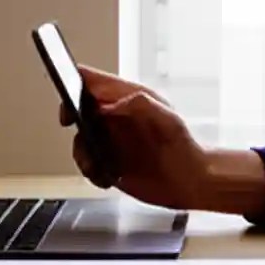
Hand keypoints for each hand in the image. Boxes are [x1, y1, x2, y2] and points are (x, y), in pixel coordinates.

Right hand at [61, 65, 207, 209]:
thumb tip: (108, 106)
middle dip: (75, 127)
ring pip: (81, 141)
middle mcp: (117, 117)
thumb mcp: (168, 120)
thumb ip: (140, 105)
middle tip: (84, 142)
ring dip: (83, 155)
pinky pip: (90, 164)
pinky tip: (108, 178)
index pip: (92, 82)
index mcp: (128, 98)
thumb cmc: (187, 148)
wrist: (194, 182)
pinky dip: (92, 172)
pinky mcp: (112, 163)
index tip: (70, 105)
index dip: (73, 85)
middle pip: (79, 111)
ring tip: (98, 167)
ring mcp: (113, 140)